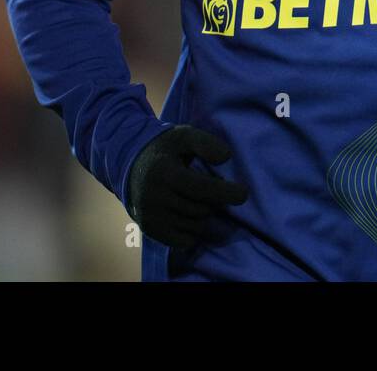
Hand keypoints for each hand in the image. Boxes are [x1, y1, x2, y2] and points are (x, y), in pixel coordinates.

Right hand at [125, 125, 248, 248]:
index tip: (243, 193)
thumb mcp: (184, 136)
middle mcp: (154, 197)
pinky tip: (186, 214)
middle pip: (202, 209)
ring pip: (196, 226)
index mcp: (163, 172)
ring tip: (194, 198)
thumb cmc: (166, 150)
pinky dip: (192, 230)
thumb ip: (205, 143)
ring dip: (203, 215)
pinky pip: (185, 241)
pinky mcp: (150, 230)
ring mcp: (150, 216)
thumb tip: (226, 157)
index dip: (226, 192)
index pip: (201, 188)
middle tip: (208, 188)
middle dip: (213, 201)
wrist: (132, 166)